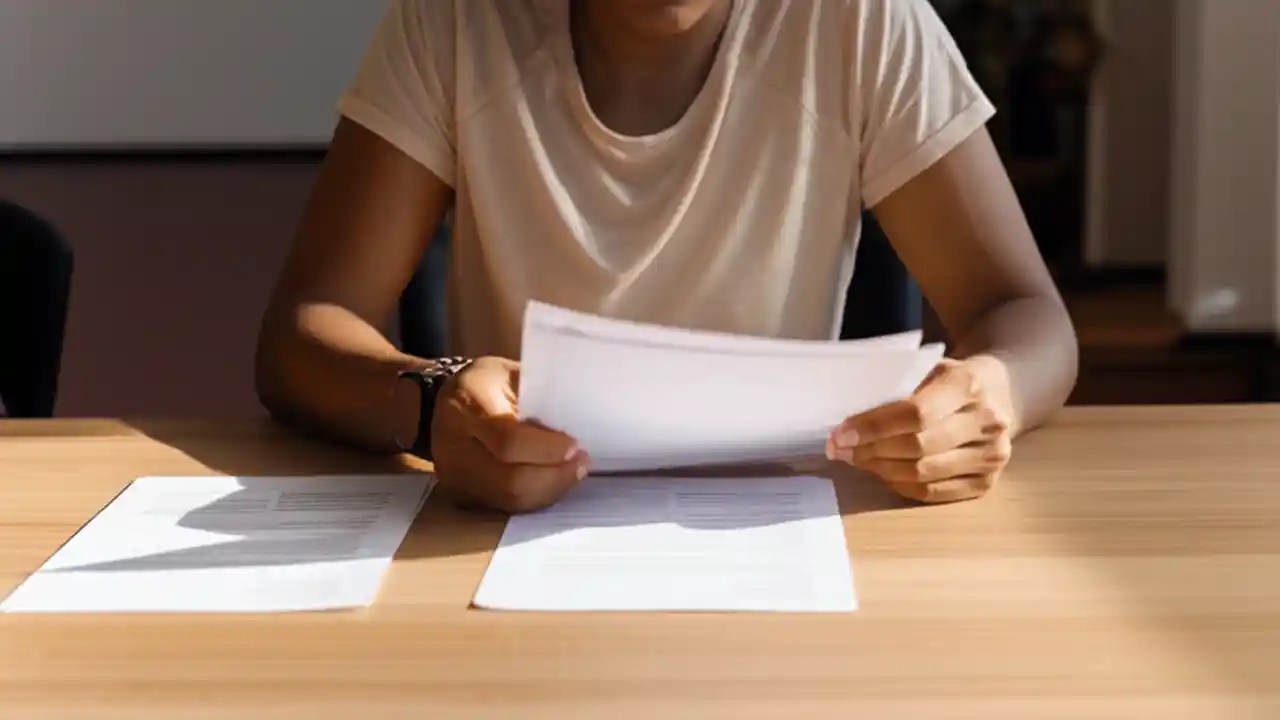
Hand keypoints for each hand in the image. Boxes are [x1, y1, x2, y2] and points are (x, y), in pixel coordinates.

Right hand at [430, 357, 587, 512]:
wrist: (449, 402)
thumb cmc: (489, 383)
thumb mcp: (513, 373)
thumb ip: (540, 399)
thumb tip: (577, 428)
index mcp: (467, 402)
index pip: (507, 440)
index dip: (546, 449)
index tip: (575, 446)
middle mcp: (453, 444)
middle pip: (509, 479)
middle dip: (554, 476)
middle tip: (582, 463)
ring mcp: (454, 475)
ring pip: (509, 498)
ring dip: (549, 490)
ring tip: (573, 473)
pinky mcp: (461, 495)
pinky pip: (504, 506)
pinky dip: (535, 497)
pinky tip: (553, 483)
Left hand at [827, 357, 1014, 503]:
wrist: (1001, 392)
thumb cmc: (953, 379)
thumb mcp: (930, 367)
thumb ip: (897, 390)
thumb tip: (849, 426)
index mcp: (969, 384)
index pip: (916, 413)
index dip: (875, 427)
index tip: (841, 433)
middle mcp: (988, 422)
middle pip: (917, 447)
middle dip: (870, 450)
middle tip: (840, 449)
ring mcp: (992, 456)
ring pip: (923, 474)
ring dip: (880, 469)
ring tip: (857, 459)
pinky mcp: (987, 483)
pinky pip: (933, 492)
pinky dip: (900, 484)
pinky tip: (882, 472)